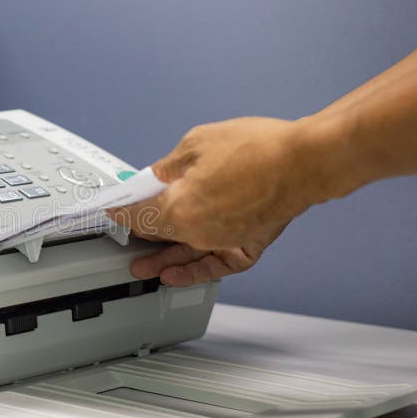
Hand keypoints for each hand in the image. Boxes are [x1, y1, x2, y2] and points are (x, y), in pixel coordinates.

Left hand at [109, 116, 315, 284]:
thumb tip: (155, 178)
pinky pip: (214, 264)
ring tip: (144, 267)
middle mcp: (197, 232)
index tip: (110, 211)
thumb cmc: (258, 149)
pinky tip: (181, 273)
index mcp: (178, 208)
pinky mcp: (244, 244)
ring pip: (183, 253)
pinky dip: (196, 271)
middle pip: (158, 236)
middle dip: (139, 233)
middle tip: (124, 234)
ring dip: (162, 259)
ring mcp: (221, 241)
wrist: (306, 160)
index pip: (136, 215)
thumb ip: (168, 167)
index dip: (119, 212)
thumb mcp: (196, 144)